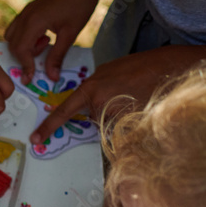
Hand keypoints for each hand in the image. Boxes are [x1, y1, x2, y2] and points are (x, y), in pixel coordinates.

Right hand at [4, 0, 102, 84]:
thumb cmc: (79, 5)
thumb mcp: (70, 33)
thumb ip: (58, 56)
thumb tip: (52, 77)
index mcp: (34, 22)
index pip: (21, 50)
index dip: (25, 66)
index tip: (30, 79)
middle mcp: (25, 17)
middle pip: (13, 45)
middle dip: (24, 56)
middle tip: (43, 54)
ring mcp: (25, 12)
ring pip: (11, 36)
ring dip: (23, 46)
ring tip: (43, 43)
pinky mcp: (29, 10)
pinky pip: (17, 28)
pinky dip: (24, 37)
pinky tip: (41, 35)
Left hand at [30, 45, 205, 145]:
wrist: (169, 68)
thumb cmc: (139, 67)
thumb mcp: (109, 71)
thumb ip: (93, 89)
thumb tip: (86, 106)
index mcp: (90, 89)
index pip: (64, 111)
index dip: (48, 126)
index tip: (36, 139)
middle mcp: (99, 104)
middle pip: (91, 120)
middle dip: (103, 111)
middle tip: (121, 95)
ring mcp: (114, 115)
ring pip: (106, 124)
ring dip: (116, 115)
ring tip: (132, 97)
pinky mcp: (128, 124)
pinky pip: (120, 129)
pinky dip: (127, 120)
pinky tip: (138, 105)